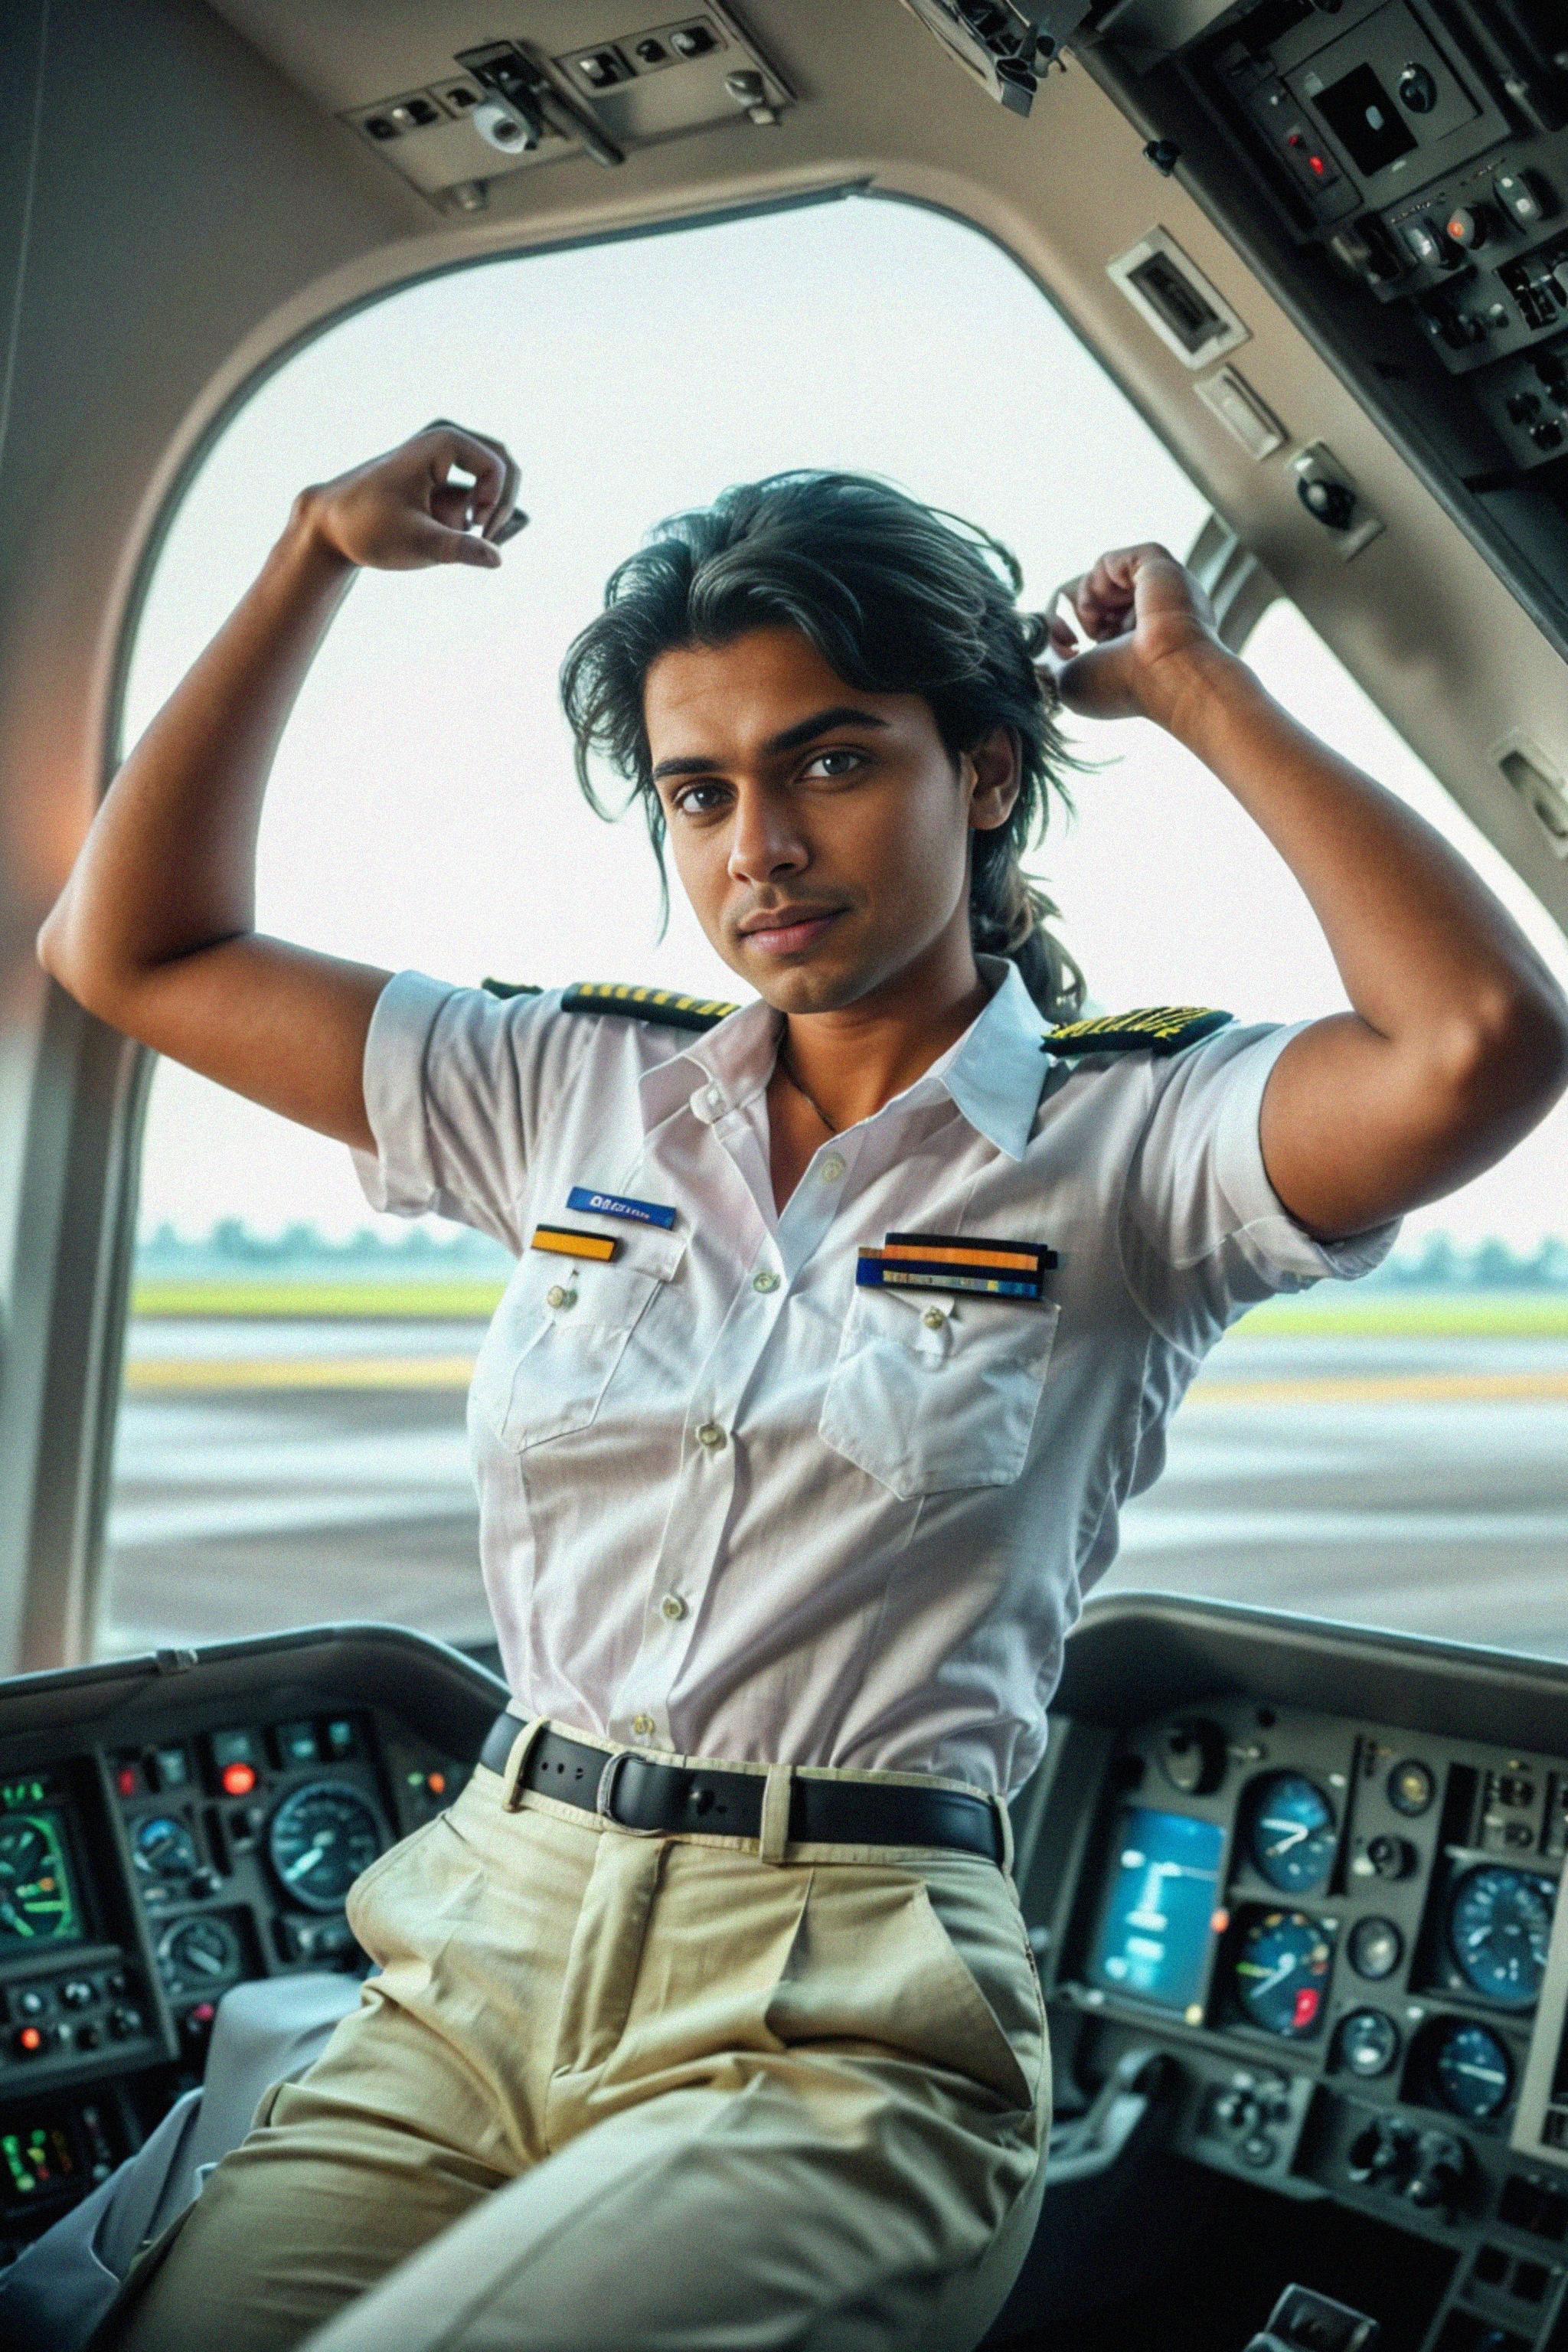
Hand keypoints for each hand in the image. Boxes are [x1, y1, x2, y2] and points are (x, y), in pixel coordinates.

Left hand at [300, 421, 523, 571]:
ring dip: (492, 510)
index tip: (474, 530)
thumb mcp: (416, 542)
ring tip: (472, 538)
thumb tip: (497, 559)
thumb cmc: (368, 528)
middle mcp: (446, 442)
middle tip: (485, 536)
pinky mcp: (441, 480)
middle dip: (502, 504)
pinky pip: (477, 490)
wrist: (331, 523)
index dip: (495, 504)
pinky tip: (460, 537)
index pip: (497, 468)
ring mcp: (444, 459)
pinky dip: (478, 515)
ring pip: (493, 479)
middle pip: (504, 464)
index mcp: (441, 442)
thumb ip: (458, 548)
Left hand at [1043, 543, 1226, 727]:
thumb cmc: (1122, 687)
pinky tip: (1106, 605)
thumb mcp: (1068, 681)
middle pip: (1091, 596)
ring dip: (1084, 602)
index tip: (1067, 651)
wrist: (1167, 674)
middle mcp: (1150, 612)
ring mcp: (1154, 587)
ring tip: (1096, 625)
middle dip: (1074, 617)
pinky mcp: (1155, 563)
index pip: (1090, 620)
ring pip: (1097, 578)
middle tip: (1072, 642)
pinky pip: (1109, 561)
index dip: (1062, 630)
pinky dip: (1095, 582)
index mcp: (1136, 641)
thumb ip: (1047, 657)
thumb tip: (1035, 635)